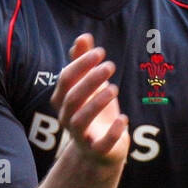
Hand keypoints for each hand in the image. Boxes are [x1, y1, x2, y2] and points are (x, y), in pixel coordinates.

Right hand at [51, 33, 130, 166]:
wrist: (100, 149)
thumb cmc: (94, 111)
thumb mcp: (91, 86)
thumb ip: (84, 62)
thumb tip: (83, 37)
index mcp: (63, 99)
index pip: (66, 79)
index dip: (81, 64)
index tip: (100, 52)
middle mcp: (67, 118)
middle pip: (72, 98)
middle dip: (90, 80)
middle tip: (110, 66)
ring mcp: (80, 136)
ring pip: (82, 120)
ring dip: (97, 103)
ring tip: (114, 88)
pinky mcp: (96, 151)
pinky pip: (101, 144)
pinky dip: (112, 132)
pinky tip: (124, 118)